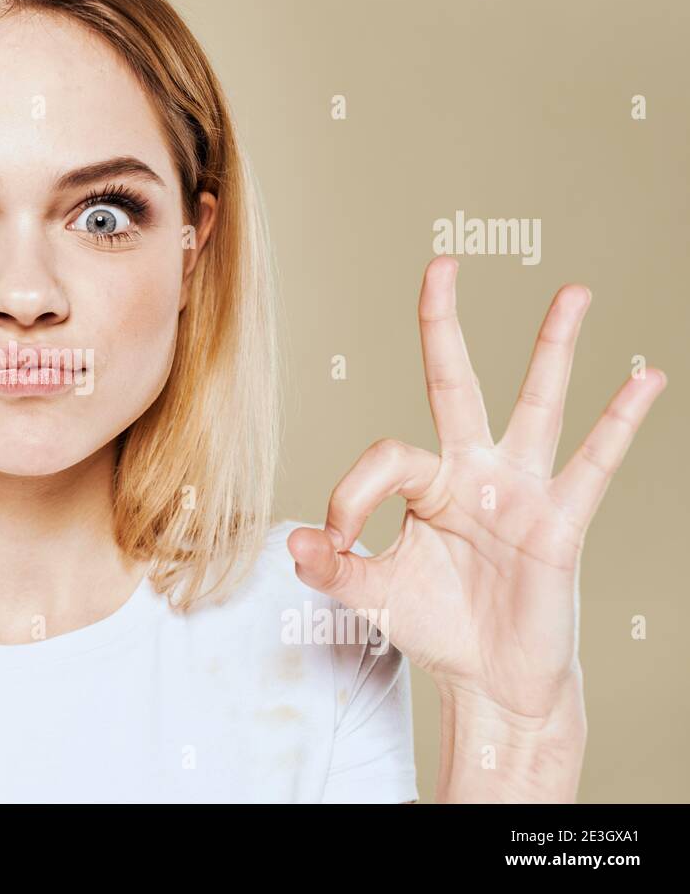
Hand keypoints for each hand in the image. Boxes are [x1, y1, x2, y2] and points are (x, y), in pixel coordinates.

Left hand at [288, 256, 665, 723]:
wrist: (490, 679)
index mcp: (424, 485)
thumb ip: (331, 569)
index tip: (335, 542)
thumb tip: (295, 543)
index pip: (384, 455)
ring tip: (575, 292)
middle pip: (456, 384)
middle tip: (442, 264)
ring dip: (553, 349)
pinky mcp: (558, 523)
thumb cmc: (435, 627)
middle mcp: (472, 473)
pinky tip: (647, 379)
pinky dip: (620, 423)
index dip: (350, 494)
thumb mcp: (370, 595)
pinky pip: (593, 465)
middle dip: (445, 326)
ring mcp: (519, 492)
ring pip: (535, 406)